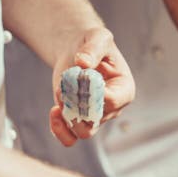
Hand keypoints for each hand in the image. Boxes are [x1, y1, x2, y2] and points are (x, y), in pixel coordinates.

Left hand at [49, 27, 134, 145]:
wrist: (77, 51)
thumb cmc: (92, 43)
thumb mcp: (97, 37)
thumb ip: (93, 49)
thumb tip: (82, 63)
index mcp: (124, 90)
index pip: (111, 101)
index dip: (92, 92)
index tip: (79, 76)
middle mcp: (112, 108)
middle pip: (97, 119)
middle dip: (77, 104)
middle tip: (64, 84)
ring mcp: (95, 117)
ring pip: (83, 132)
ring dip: (67, 116)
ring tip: (60, 93)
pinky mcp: (77, 120)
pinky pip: (70, 138)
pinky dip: (59, 130)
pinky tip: (53, 112)